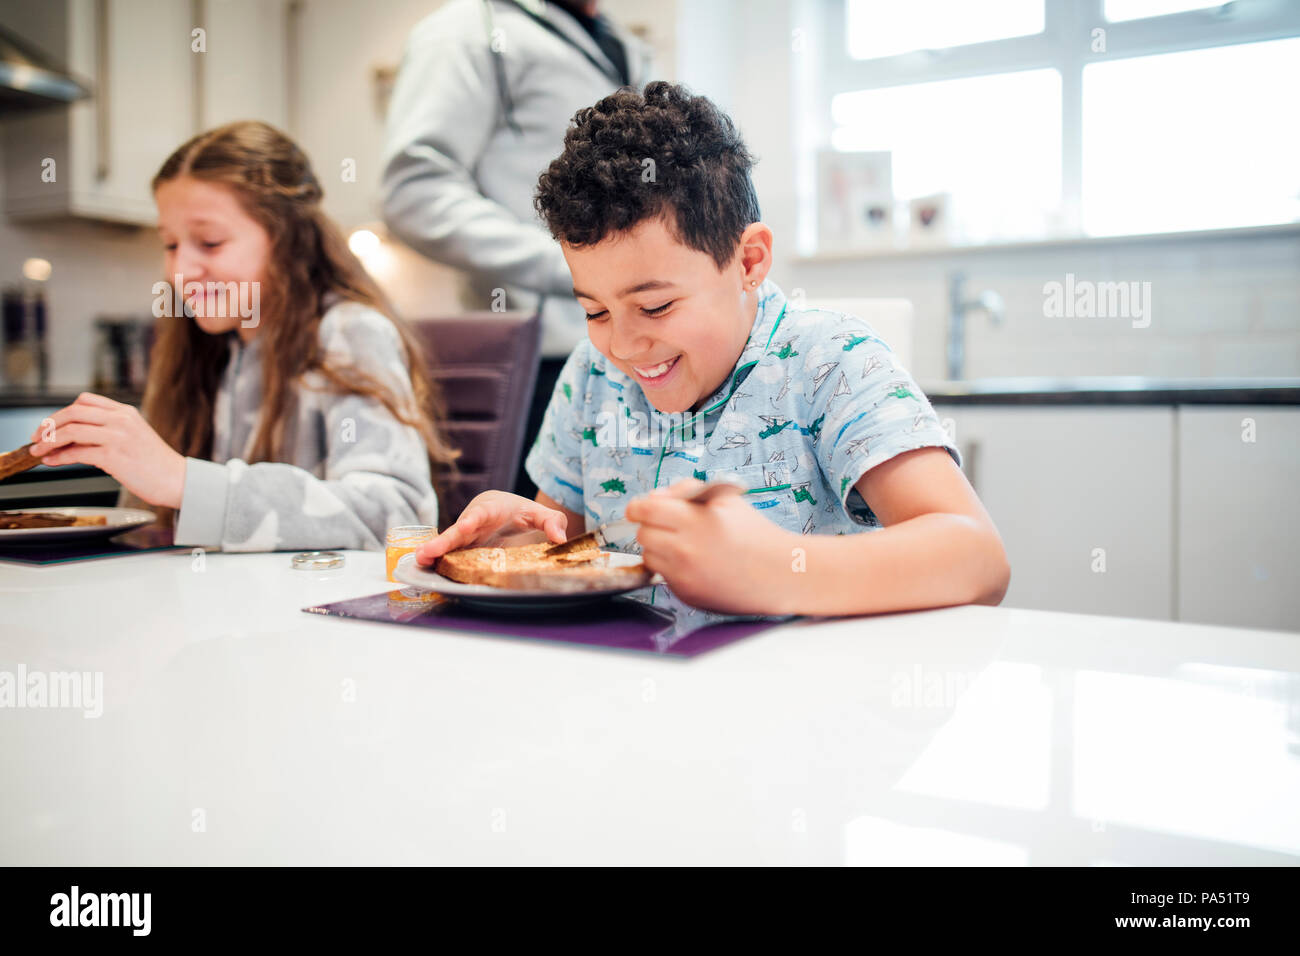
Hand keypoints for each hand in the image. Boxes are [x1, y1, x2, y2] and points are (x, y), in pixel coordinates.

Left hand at [29, 393, 185, 507]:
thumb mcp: (134, 437)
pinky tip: (52, 461)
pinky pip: (77, 452)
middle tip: (37, 436)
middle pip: (74, 411)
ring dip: (48, 441)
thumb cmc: (156, 464)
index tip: (51, 424)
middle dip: (49, 424)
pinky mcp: (114, 456)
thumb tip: (75, 442)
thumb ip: (109, 432)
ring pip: (71, 430)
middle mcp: (121, 420)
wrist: (177, 480)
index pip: (85, 400)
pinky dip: (59, 457)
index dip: (62, 411)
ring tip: (37, 451)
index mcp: (126, 412)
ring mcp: (117, 436)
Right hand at [416, 490, 568, 565]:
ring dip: (434, 553)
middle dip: (443, 542)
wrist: (503, 510)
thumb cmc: (520, 511)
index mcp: (491, 508)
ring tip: (419, 561)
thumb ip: (551, 521)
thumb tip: (560, 539)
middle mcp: (473, 521)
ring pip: (449, 545)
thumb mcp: (539, 513)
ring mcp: (465, 536)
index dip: (473, 519)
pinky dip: (438, 562)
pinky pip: (450, 556)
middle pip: (457, 531)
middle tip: (426, 552)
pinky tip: (425, 571)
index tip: (465, 525)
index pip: (481, 513)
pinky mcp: (462, 549)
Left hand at [625, 478, 797, 614]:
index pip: (644, 510)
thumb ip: (686, 490)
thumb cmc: (755, 532)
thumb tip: (653, 497)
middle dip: (652, 527)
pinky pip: (664, 577)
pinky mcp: (687, 596)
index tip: (641, 508)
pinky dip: (672, 569)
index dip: (638, 506)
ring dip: (659, 549)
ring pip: (649, 557)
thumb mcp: (724, 498)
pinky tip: (697, 564)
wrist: (782, 574)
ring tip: (685, 546)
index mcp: (693, 522)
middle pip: (642, 534)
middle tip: (671, 527)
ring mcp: (684, 577)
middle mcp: (684, 551)